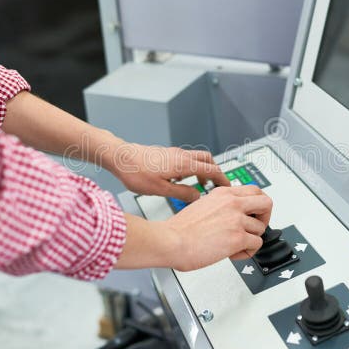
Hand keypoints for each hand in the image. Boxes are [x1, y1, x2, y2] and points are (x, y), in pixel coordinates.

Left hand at [107, 143, 229, 200]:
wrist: (120, 157)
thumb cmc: (136, 172)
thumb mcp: (161, 190)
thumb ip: (182, 193)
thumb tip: (197, 196)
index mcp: (183, 164)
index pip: (212, 170)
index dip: (222, 179)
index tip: (227, 187)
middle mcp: (181, 155)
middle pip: (208, 160)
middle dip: (215, 172)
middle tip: (216, 185)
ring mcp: (174, 153)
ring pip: (197, 158)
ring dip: (202, 170)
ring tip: (199, 185)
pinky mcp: (166, 154)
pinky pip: (186, 159)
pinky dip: (191, 168)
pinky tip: (180, 180)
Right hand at [163, 185, 272, 270]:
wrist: (171, 241)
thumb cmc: (180, 229)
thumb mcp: (202, 205)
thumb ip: (220, 207)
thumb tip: (231, 216)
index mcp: (223, 193)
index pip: (254, 190)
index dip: (257, 204)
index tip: (254, 213)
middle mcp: (232, 203)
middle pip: (266, 203)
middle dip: (264, 218)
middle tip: (255, 228)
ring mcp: (236, 219)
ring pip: (261, 228)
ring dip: (251, 239)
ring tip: (236, 245)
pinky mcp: (238, 237)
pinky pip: (256, 245)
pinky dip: (247, 252)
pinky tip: (233, 253)